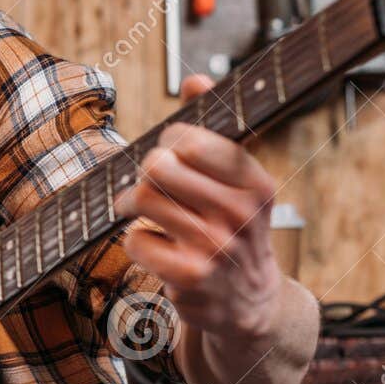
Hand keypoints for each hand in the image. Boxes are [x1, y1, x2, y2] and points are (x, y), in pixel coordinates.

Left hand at [113, 74, 282, 343]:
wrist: (248, 303)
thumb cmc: (233, 229)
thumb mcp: (237, 182)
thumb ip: (214, 129)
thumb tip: (195, 80)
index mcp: (255, 183)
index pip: (192, 139)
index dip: (170, 140)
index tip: (171, 151)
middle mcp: (240, 215)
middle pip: (158, 167)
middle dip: (145, 172)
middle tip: (147, 182)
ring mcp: (216, 249)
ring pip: (141, 200)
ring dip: (129, 203)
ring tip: (135, 209)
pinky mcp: (190, 278)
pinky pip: (135, 239)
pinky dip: (134, 240)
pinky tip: (152, 246)